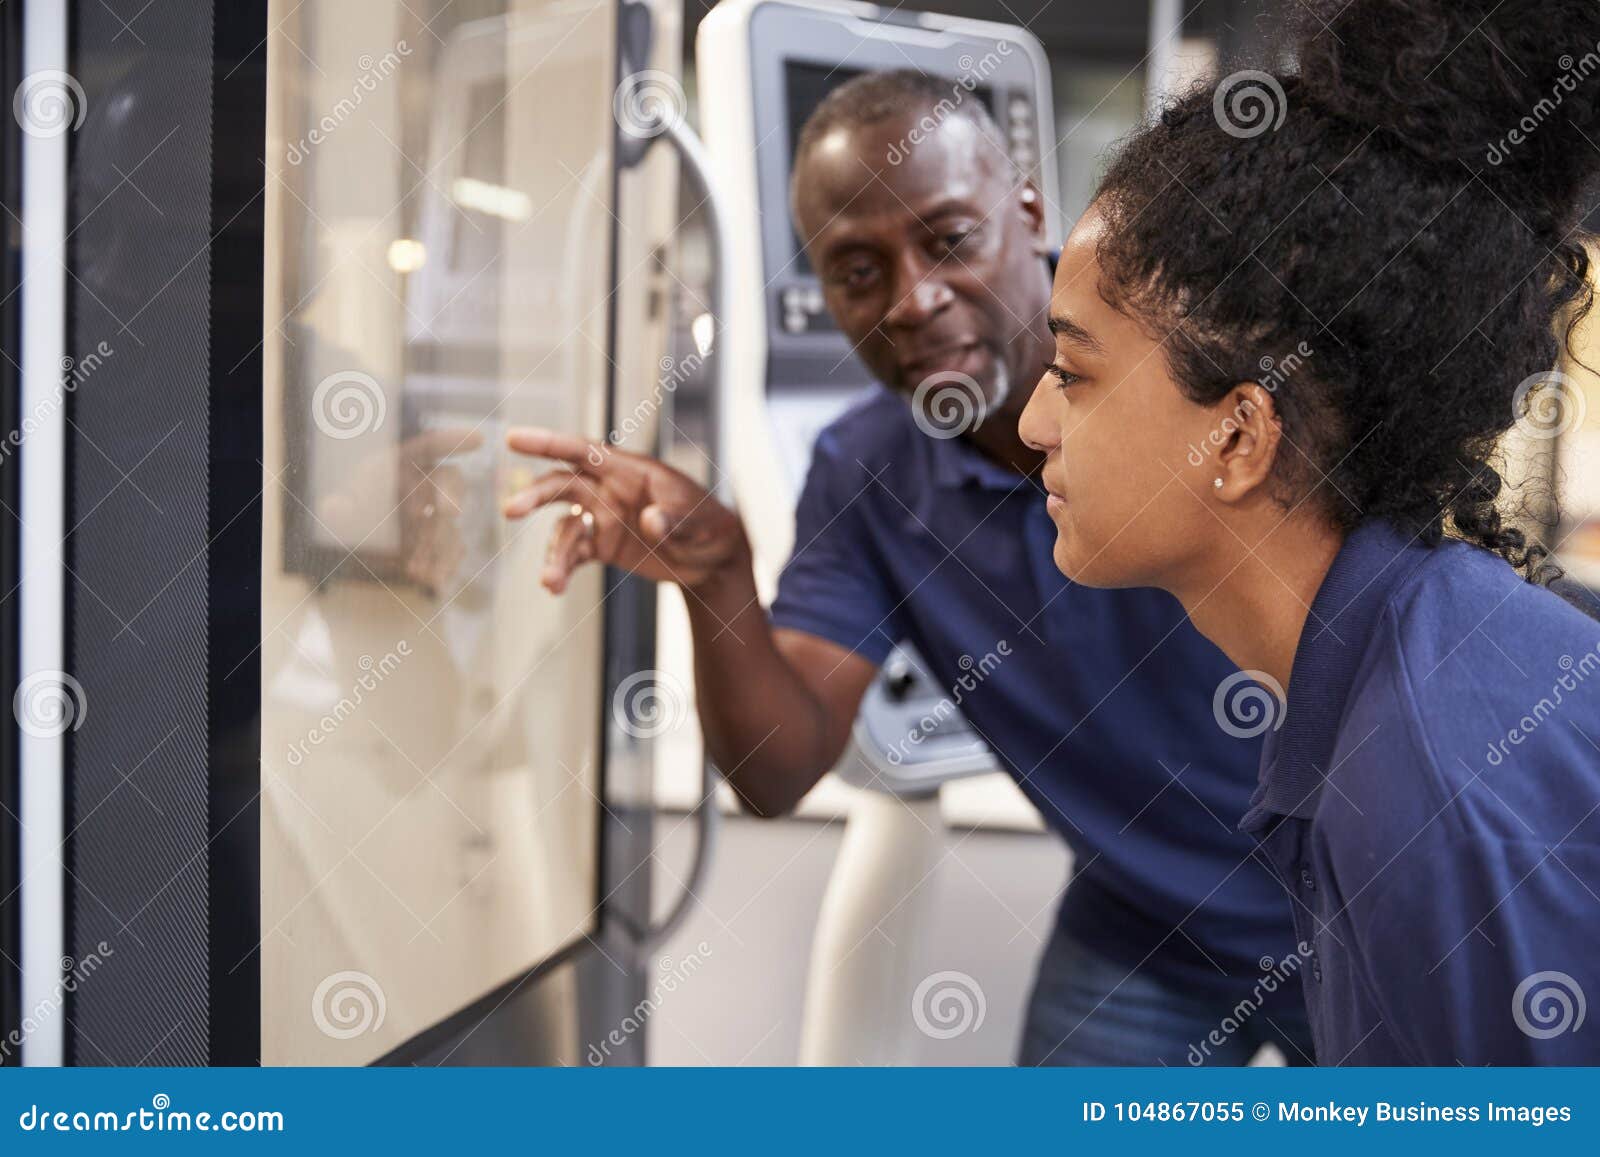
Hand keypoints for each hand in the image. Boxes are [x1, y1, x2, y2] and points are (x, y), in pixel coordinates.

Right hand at [503, 427, 746, 593]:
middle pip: (561, 485)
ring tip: (549, 581)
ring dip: (553, 553)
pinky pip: (573, 555)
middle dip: (535, 496)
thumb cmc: (710, 526)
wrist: (713, 559)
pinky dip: (561, 569)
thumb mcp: (700, 522)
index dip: (548, 443)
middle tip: (511, 510)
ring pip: (564, 529)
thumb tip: (650, 521)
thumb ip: (675, 520)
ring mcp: (602, 518)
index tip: (514, 439)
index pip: (584, 451)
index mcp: (630, 471)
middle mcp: (609, 491)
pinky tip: (553, 587)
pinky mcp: (601, 546)